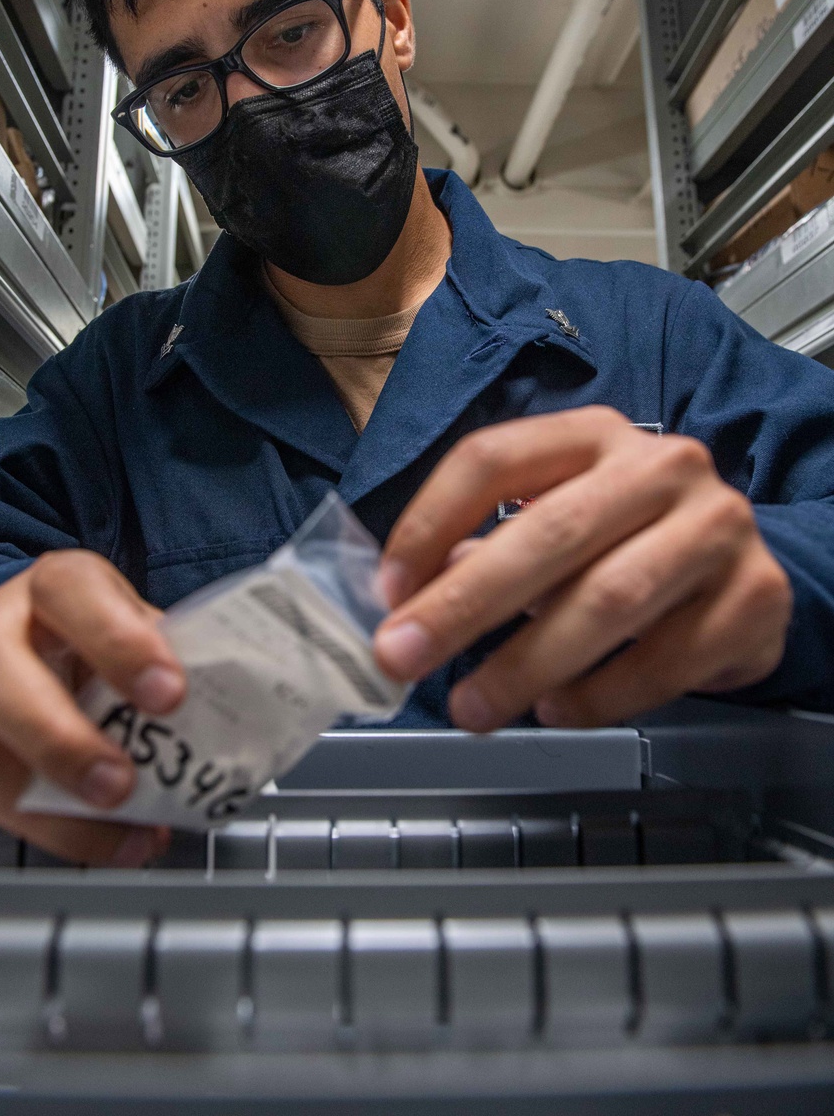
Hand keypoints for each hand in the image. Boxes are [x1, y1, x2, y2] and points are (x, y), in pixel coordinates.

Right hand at [0, 550, 184, 864]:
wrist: (40, 640)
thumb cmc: (102, 636)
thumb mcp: (143, 631)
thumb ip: (176, 662)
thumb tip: (239, 714)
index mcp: (57, 584)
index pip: (72, 590)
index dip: (116, 641)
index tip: (169, 693)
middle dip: (55, 734)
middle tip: (119, 783)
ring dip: (46, 799)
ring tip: (118, 827)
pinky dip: (53, 829)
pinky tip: (109, 842)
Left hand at [374, 407, 790, 730]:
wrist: (744, 569)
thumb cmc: (629, 542)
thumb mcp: (557, 523)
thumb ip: (487, 547)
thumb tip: (408, 599)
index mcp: (593, 434)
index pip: (492, 459)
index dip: (429, 523)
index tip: (388, 590)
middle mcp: (662, 466)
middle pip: (548, 532)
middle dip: (463, 604)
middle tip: (404, 657)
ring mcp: (717, 528)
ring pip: (608, 599)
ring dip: (526, 664)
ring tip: (474, 708)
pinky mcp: (756, 596)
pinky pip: (665, 659)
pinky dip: (600, 695)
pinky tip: (556, 709)